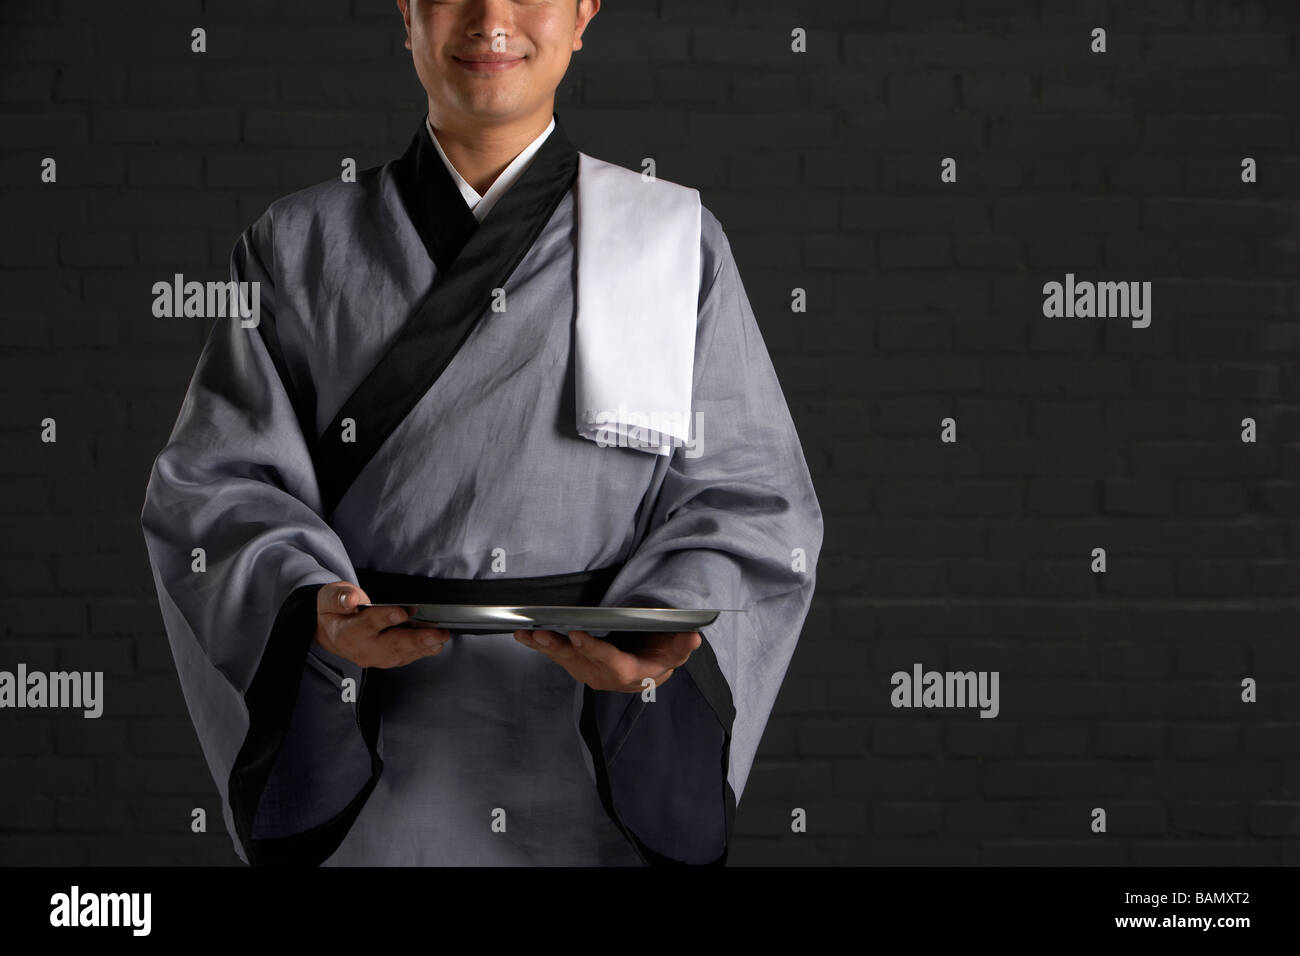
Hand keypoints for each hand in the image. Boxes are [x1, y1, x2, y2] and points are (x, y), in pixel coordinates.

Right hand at [314, 581, 450, 668]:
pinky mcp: (387, 659)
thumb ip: (340, 598)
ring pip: (402, 654)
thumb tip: (352, 599)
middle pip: (391, 645)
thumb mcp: (330, 598)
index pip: (368, 624)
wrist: (333, 634)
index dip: (385, 617)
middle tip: (435, 634)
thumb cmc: (335, 612)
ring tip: (441, 638)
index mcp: (347, 632)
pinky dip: (423, 651)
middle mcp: (363, 649)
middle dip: (415, 639)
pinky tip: (436, 644)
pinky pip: (406, 657)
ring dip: (423, 647)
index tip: (402, 612)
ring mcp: (376, 657)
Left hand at [512, 629, 701, 692]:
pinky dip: (540, 646)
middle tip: (541, 634)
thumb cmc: (660, 656)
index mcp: (629, 673)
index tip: (578, 635)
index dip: (594, 650)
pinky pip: (558, 656)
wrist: (647, 671)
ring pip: (565, 660)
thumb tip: (694, 635)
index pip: (611, 662)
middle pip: (580, 663)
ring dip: (545, 647)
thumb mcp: (675, 652)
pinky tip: (524, 635)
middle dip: (559, 648)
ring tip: (526, 633)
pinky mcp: (577, 665)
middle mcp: (605, 676)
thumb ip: (683, 645)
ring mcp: (589, 672)